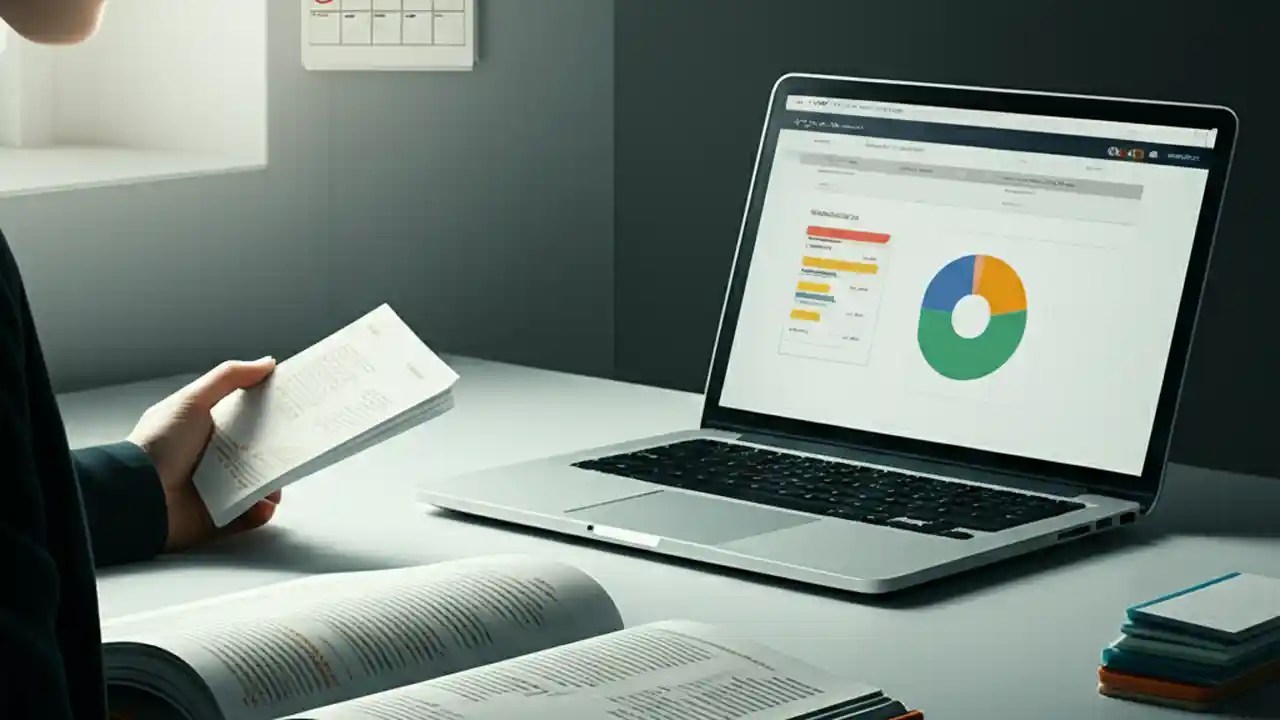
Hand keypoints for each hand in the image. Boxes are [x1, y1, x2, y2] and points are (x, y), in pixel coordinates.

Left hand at [127, 357, 282, 551]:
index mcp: (209, 429)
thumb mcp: (193, 401)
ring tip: (277, 483)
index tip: (294, 411)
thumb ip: (229, 378)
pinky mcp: (219, 517)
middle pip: (260, 453)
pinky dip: (260, 510)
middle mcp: (215, 458)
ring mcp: (217, 489)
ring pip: (260, 486)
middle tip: (295, 449)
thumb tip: (267, 363)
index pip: (249, 420)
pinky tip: (263, 505)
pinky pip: (249, 514)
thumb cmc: (158, 444)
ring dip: (274, 485)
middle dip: (279, 453)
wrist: (136, 494)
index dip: (272, 415)